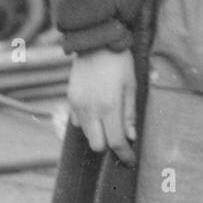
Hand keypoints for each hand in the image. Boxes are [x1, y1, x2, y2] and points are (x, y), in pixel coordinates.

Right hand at [67, 49, 136, 165]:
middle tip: (120, 137)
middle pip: (96, 144)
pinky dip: (87, 123)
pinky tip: (96, 111)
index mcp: (109, 106)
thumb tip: (131, 137)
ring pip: (86, 134)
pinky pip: (77, 121)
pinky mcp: (70, 99)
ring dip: (98, 133)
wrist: (95, 42)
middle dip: (109, 145)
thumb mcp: (132, 85)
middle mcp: (90, 110)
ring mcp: (77, 105)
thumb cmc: (119, 62)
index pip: (116, 142)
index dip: (124, 154)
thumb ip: (130, 113)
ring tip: (109, 121)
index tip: (130, 160)